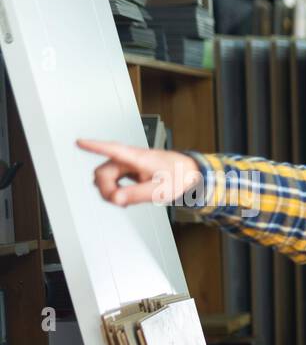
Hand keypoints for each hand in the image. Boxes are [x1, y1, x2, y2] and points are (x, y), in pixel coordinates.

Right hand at [77, 139, 201, 206]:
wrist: (188, 172)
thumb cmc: (177, 176)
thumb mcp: (160, 190)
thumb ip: (136, 194)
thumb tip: (115, 199)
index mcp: (137, 158)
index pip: (113, 149)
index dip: (95, 146)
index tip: (79, 142)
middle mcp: (128, 158)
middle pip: (102, 172)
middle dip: (106, 189)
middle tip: (120, 203)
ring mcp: (127, 164)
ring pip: (104, 177)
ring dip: (109, 190)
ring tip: (124, 201)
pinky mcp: (128, 170)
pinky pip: (112, 179)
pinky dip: (115, 190)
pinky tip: (124, 197)